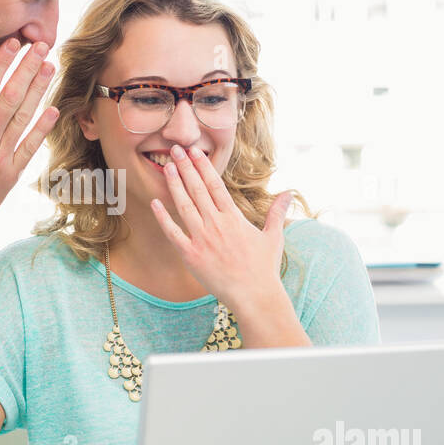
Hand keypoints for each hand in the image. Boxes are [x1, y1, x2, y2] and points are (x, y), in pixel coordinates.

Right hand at [0, 40, 57, 242]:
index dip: (2, 62)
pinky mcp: (9, 176)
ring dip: (39, 91)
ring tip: (50, 68)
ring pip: (23, 118)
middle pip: (10, 96)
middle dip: (27, 68)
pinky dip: (42, 128)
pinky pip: (30, 147)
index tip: (13, 44)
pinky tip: (52, 110)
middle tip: (41, 46)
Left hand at [150, 143, 295, 316]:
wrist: (254, 295)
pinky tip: (154, 203)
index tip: (194, 152)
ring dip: (174, 185)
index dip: (203, 166)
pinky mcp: (191, 255)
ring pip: (184, 206)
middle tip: (175, 149)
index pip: (215, 185)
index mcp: (234, 218)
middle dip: (186, 167)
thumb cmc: (264, 268)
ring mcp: (203, 239)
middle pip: (198, 189)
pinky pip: (173, 233)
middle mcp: (217, 224)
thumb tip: (289, 193)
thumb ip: (277, 212)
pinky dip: (163, 218)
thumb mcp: (274, 236)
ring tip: (166, 167)